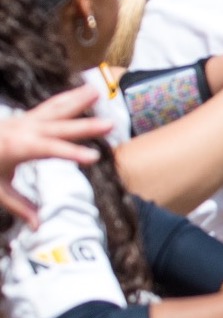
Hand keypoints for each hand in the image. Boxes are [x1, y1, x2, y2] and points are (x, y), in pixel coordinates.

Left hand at [1, 87, 111, 225]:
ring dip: (78, 101)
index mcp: (16, 148)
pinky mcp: (25, 117)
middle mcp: (23, 130)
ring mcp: (24, 121)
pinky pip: (50, 106)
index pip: (50, 150)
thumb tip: (38, 226)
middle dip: (86, 127)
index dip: (73, 154)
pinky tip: (81, 91)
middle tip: (110, 124)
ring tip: (97, 93)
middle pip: (59, 127)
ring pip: (55, 109)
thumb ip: (20, 206)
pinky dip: (67, 98)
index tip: (95, 157)